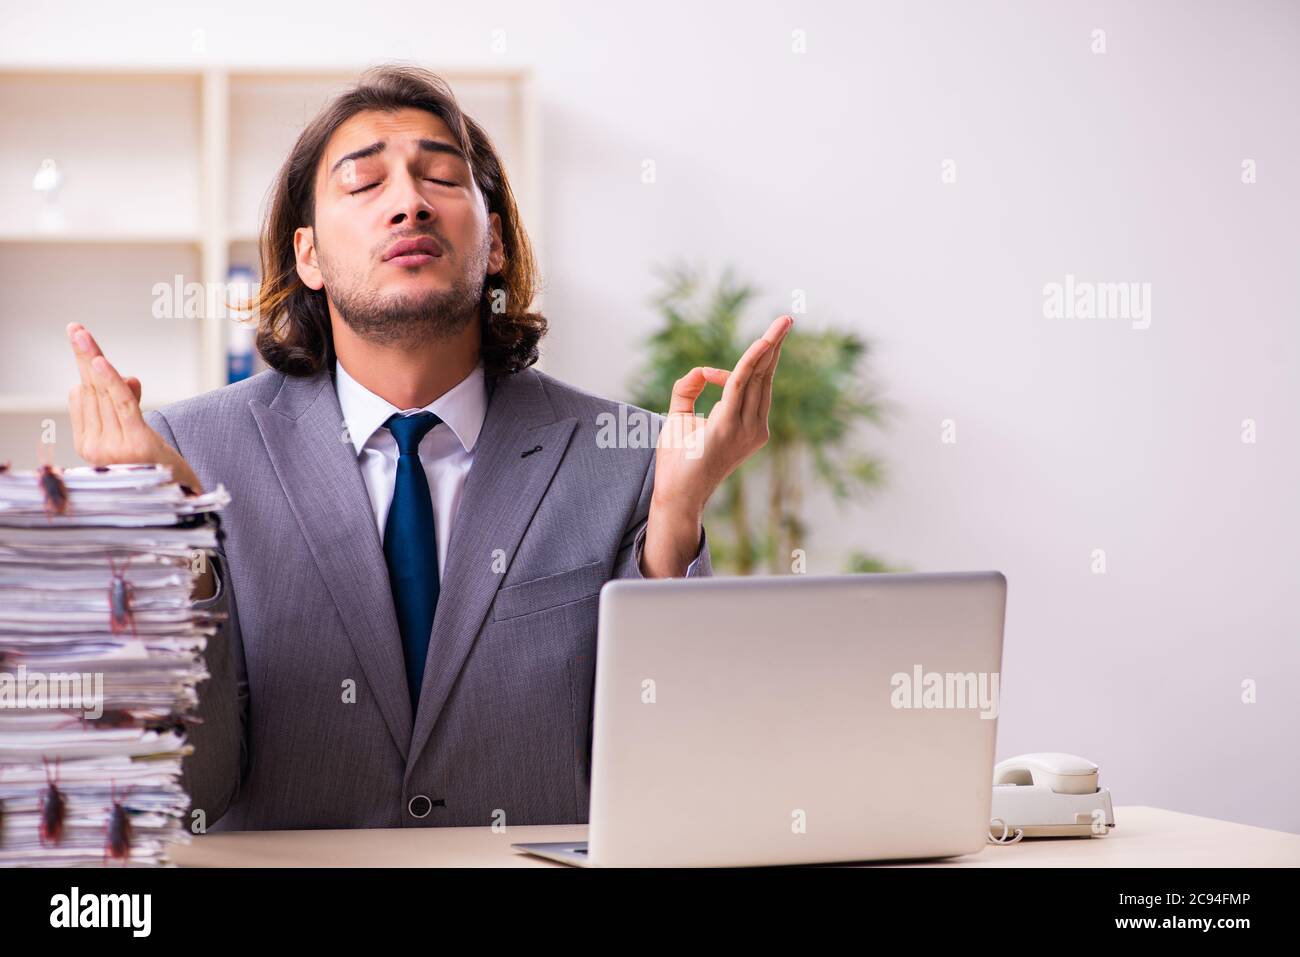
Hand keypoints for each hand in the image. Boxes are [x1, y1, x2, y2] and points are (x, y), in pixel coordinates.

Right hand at [65, 323, 202, 492]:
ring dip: (98, 365)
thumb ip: (129, 407)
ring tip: (84, 336)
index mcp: (88, 445)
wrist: (181, 500)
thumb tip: (130, 378)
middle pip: (90, 391)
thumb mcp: (139, 434)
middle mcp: (94, 448)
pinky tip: (100, 361)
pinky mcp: (135, 444)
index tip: (87, 348)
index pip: (82, 398)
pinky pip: (121, 405)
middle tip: (76, 329)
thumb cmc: (159, 466)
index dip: (87, 371)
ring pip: (103, 394)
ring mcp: (112, 447)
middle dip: (85, 358)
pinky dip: (111, 381)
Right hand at [640, 314, 792, 576]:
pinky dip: (755, 378)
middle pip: (762, 378)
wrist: (685, 495)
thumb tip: (706, 371)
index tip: (770, 333)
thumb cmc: (674, 458)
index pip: (744, 380)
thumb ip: (687, 389)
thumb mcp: (674, 420)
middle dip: (773, 347)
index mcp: (725, 425)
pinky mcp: (757, 435)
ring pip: (764, 386)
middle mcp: (747, 429)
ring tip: (780, 330)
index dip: (756, 354)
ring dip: (769, 358)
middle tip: (786, 318)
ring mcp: (756, 433)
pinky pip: (758, 397)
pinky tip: (762, 357)